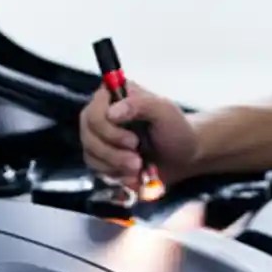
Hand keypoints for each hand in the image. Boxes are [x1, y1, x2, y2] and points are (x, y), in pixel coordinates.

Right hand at [78, 80, 198, 190]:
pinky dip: (116, 176)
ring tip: (139, 167)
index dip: (107, 129)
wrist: (183, 157)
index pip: (94, 111)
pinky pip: (97, 169)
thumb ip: (140, 105)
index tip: (133, 141)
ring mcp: (99, 137)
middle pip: (88, 135)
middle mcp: (102, 114)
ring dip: (115, 166)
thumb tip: (111, 113)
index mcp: (114, 96)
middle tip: (137, 161)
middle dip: (113, 153)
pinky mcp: (102, 157)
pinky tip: (134, 175)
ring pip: (91, 154)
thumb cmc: (175, 128)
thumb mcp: (164, 111)